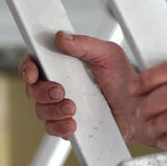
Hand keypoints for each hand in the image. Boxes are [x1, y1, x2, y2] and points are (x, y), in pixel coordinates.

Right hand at [19, 31, 142, 142]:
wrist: (138, 108)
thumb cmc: (125, 80)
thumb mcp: (109, 54)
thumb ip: (85, 44)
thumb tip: (62, 37)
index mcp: (65, 65)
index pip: (35, 63)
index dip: (28, 68)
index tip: (32, 74)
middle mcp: (60, 84)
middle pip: (33, 89)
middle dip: (42, 92)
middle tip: (60, 92)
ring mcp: (61, 106)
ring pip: (41, 110)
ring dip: (53, 110)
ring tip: (73, 108)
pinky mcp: (67, 124)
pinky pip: (53, 128)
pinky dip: (60, 127)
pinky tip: (73, 124)